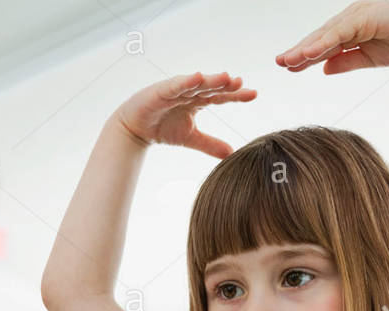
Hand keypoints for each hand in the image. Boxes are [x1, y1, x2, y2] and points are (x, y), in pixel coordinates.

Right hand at [113, 71, 256, 159]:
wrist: (134, 130)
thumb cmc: (162, 128)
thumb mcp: (191, 138)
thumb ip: (211, 144)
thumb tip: (232, 154)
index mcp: (199, 100)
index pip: (221, 96)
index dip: (236, 95)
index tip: (254, 94)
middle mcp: (190, 91)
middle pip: (212, 87)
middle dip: (226, 85)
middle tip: (241, 83)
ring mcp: (176, 89)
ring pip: (196, 83)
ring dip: (210, 80)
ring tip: (226, 77)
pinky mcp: (161, 91)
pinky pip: (175, 85)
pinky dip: (186, 81)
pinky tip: (197, 77)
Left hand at [275, 1, 388, 73]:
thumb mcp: (369, 57)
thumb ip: (346, 61)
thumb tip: (324, 70)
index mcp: (352, 29)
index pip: (324, 44)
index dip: (305, 55)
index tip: (289, 66)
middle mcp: (351, 20)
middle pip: (320, 38)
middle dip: (299, 51)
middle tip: (279, 63)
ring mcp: (357, 16)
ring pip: (325, 35)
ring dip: (306, 48)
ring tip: (287, 61)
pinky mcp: (364, 17)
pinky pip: (339, 33)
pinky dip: (323, 43)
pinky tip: (308, 53)